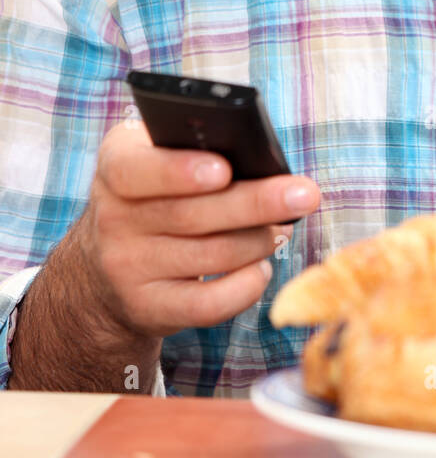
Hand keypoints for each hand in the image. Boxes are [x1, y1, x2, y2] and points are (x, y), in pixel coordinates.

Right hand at [75, 119, 320, 341]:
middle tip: (305, 195)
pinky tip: (262, 269)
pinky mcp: (148, 308)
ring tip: (284, 228)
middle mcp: (112, 217)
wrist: (107, 265)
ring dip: (260, 241)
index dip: (180, 171)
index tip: (224, 170)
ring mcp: (126, 267)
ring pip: (209, 255)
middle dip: (256, 204)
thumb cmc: (158, 193)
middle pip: (191, 214)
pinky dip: (245, 287)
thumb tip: (263, 164)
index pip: (134, 169)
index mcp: (115, 165)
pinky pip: (207, 305)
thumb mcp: (158, 158)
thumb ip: (196, 149)